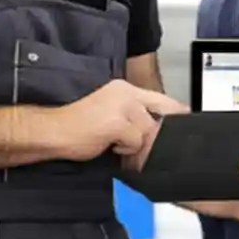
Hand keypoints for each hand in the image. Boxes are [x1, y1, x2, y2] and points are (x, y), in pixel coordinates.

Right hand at [51, 80, 187, 161]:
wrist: (51, 130)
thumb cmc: (74, 126)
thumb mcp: (107, 115)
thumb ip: (130, 118)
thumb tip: (151, 133)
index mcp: (122, 89)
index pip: (159, 98)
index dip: (175, 110)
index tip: (186, 118)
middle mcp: (125, 93)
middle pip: (157, 117)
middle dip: (151, 137)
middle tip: (138, 147)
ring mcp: (123, 106)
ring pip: (147, 132)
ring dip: (134, 146)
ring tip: (114, 146)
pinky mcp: (118, 122)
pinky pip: (135, 142)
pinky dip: (124, 150)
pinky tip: (108, 146)